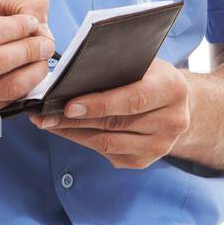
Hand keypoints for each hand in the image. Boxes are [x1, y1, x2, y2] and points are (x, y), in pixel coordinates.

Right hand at [0, 0, 55, 121]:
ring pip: (7, 87)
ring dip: (34, 73)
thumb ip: (22, 2)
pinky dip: (24, 88)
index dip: (21, 28)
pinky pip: (6, 102)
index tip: (33, 24)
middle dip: (31, 52)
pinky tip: (24, 74)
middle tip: (45, 45)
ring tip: (40, 60)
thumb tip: (41, 29)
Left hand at [30, 58, 190, 167]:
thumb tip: (73, 75)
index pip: (132, 99)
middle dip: (75, 120)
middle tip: (44, 114)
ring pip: (107, 142)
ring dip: (73, 133)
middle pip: (115, 124)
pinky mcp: (144, 161)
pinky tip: (65, 131)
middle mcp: (172, 121)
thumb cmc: (151, 77)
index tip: (68, 106)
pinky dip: (82, 141)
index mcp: (172, 89)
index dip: (98, 104)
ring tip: (47, 122)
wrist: (179, 105)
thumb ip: (117, 67)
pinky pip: (106, 152)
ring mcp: (160, 146)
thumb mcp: (143, 63)